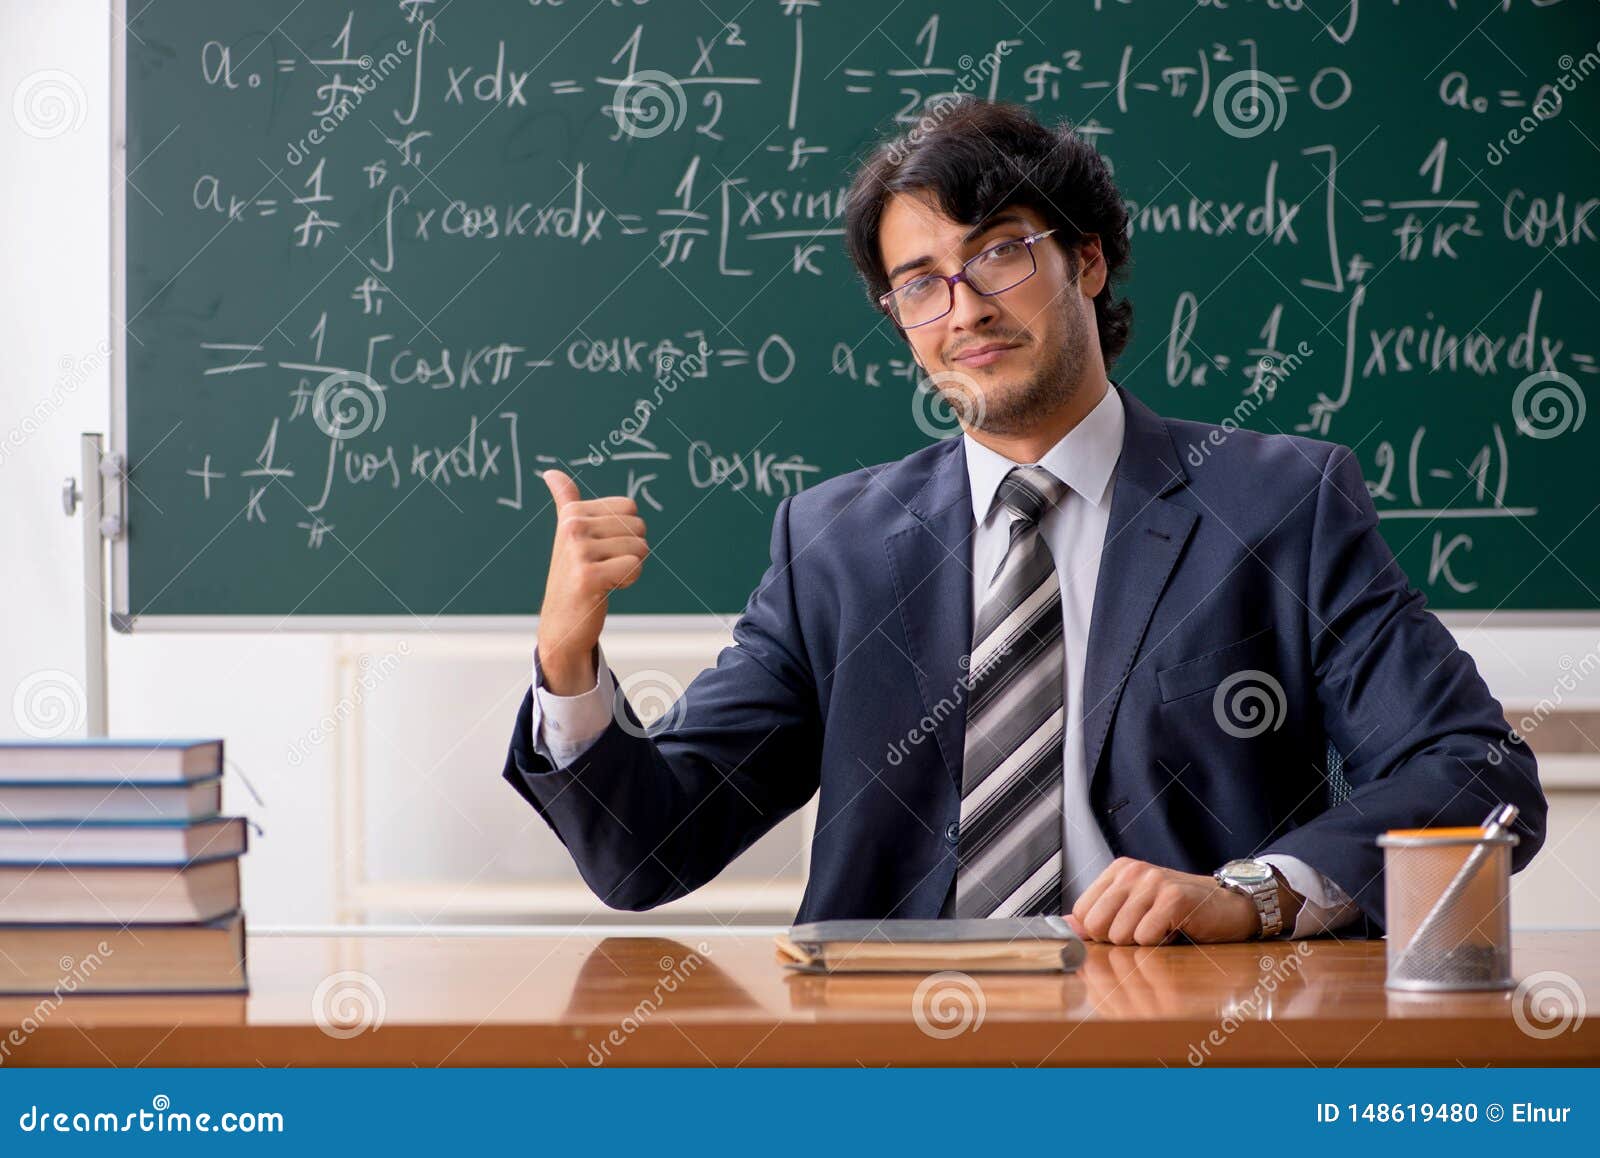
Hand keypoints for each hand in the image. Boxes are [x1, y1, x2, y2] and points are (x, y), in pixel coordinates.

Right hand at [536, 470, 648, 694]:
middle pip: (639, 527)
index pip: (630, 508)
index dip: (625, 532)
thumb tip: (551, 472)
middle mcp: (573, 527)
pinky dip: (627, 582)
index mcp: (573, 513)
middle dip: (630, 551)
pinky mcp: (588, 576)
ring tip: (603, 578)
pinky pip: (634, 567)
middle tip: (603, 567)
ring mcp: (578, 551)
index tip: (601, 549)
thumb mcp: (567, 534)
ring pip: (640, 548)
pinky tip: (604, 589)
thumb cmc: (571, 576)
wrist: (561, 624)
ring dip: (628, 568)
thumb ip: (565, 501)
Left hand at [1065, 857, 1286, 945]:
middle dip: (1118, 940)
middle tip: (1143, 932)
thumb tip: (1065, 928)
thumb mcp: (1135, 909)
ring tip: (1160, 929)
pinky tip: (1174, 929)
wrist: (1227, 906)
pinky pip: (1145, 936)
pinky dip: (1158, 942)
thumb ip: (1099, 916)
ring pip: (1120, 934)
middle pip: (1096, 925)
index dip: (1098, 933)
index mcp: (1118, 870)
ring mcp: (1153, 881)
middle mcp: (1133, 871)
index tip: (1121, 931)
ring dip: (1142, 943)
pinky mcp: (1174, 897)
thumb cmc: (1178, 911)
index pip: (1081, 913)